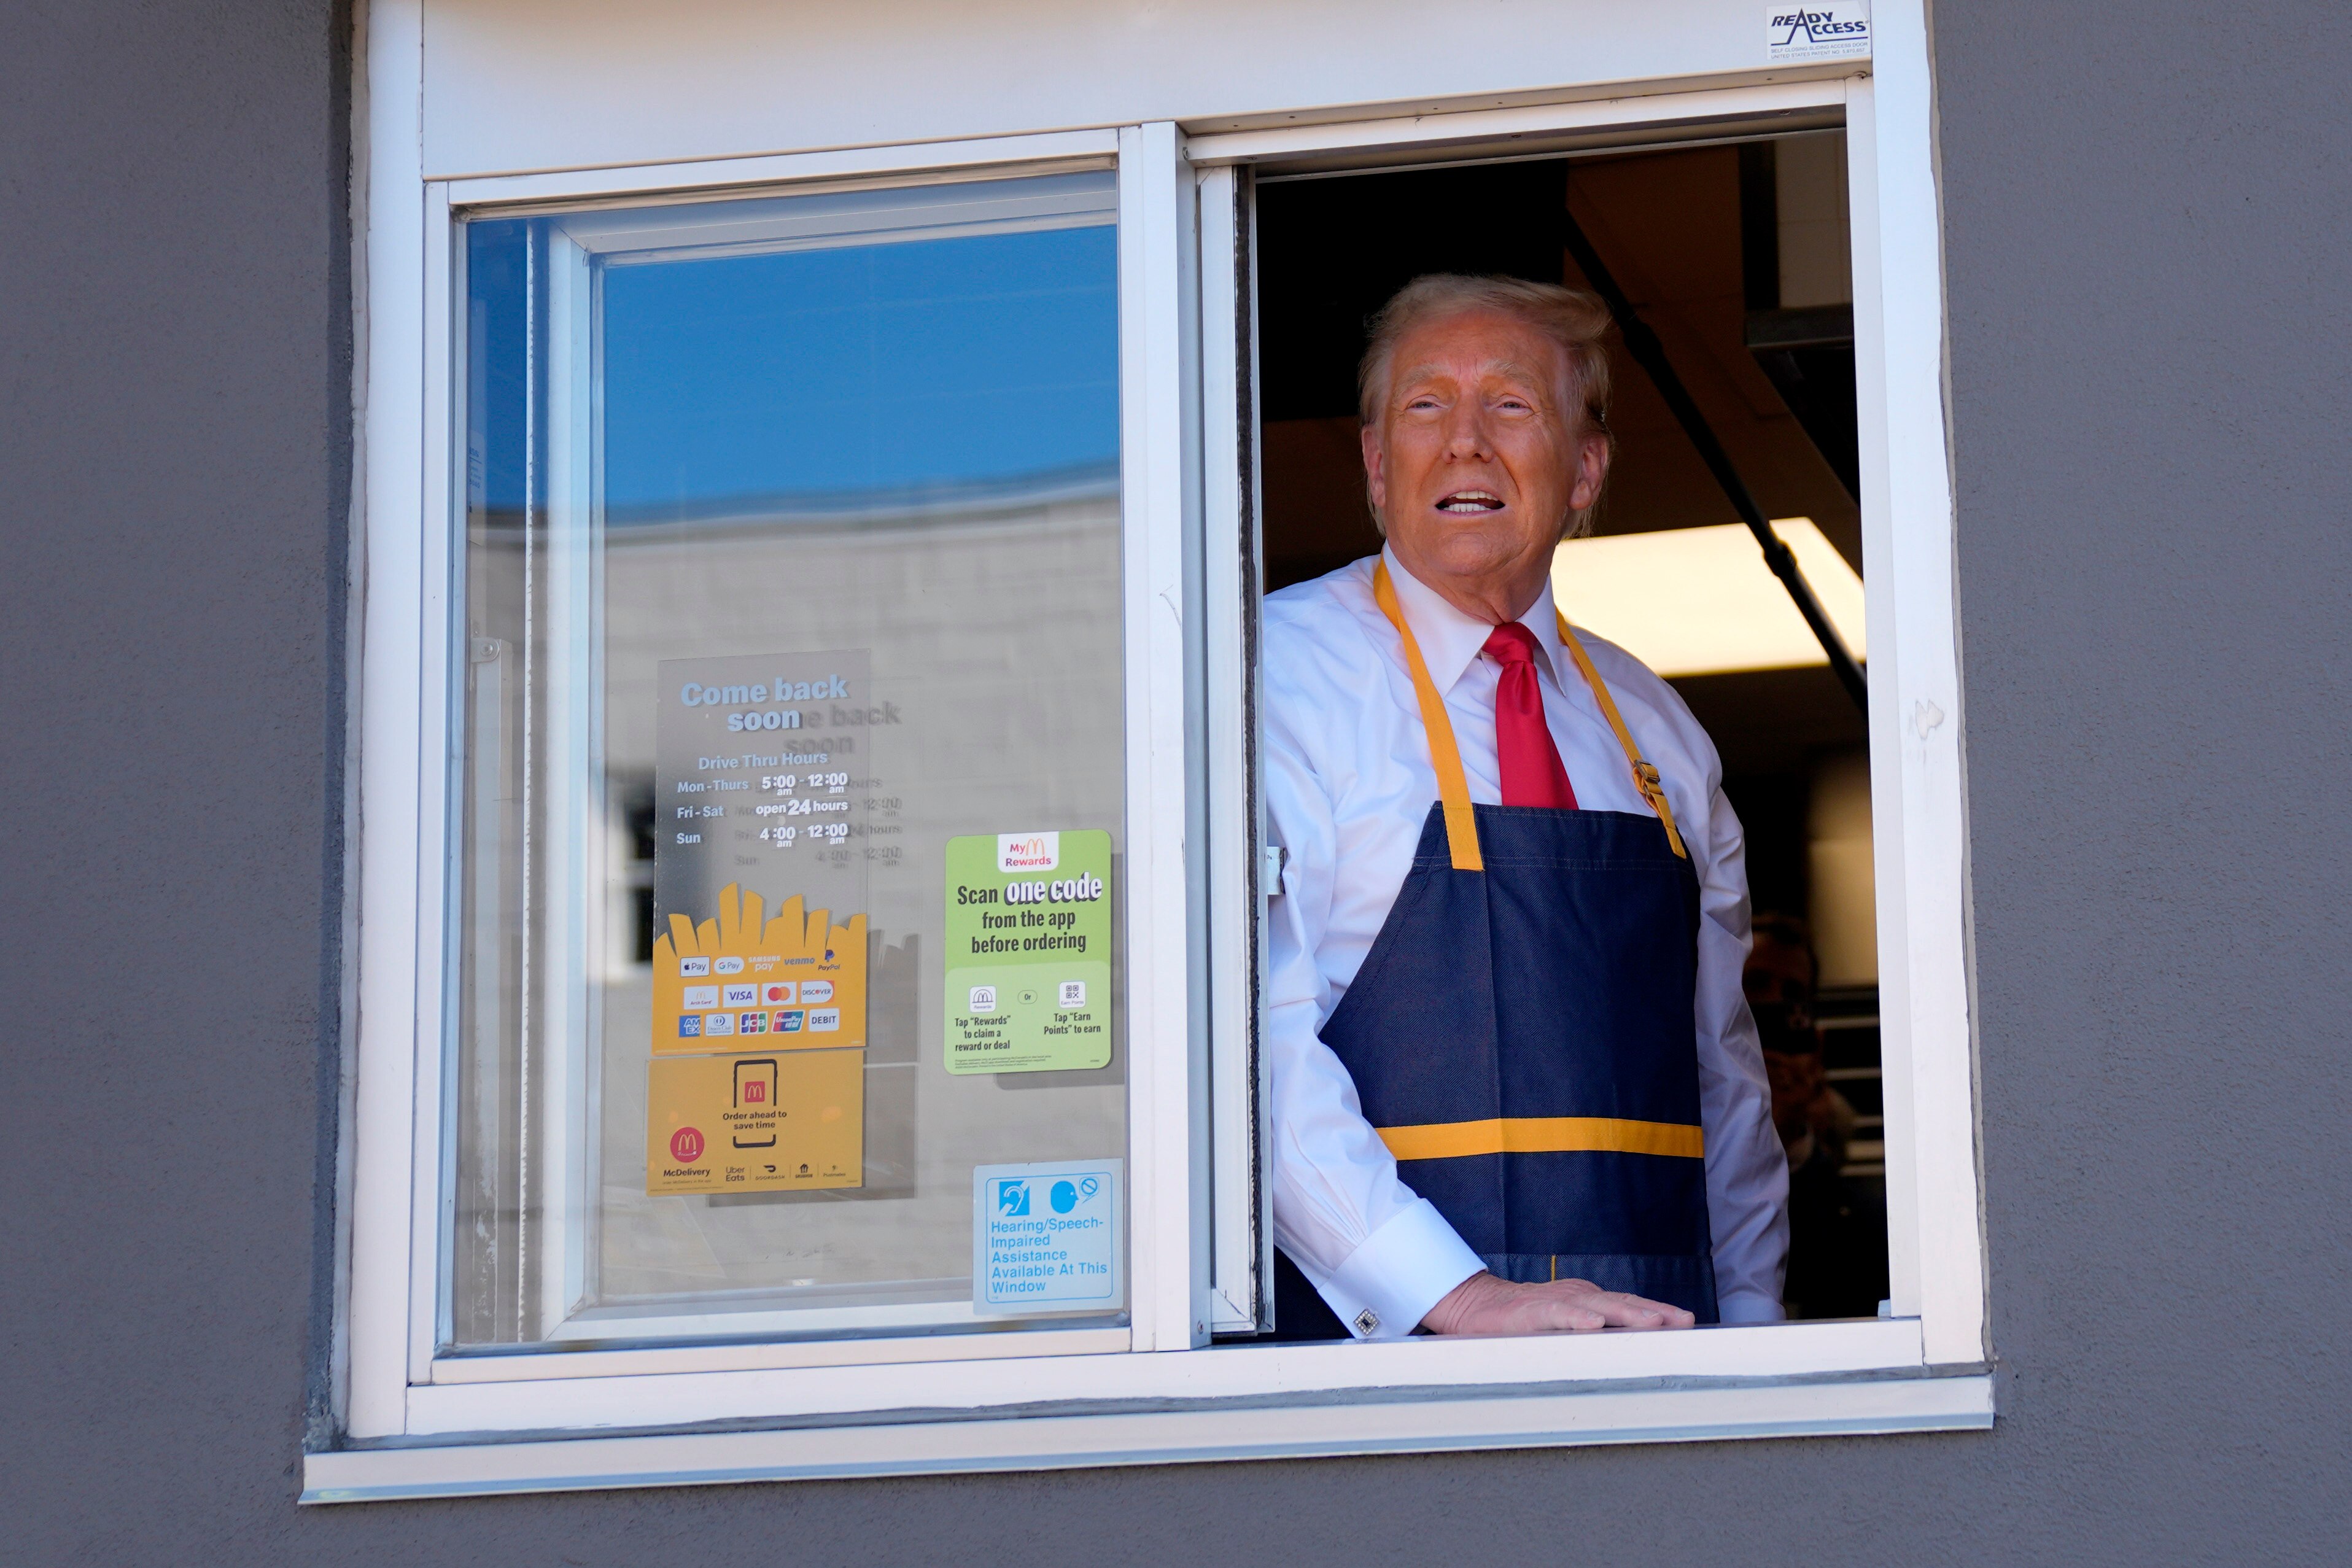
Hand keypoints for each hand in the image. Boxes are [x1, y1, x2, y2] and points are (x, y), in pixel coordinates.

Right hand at [1419, 1270, 1694, 1334]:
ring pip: (1596, 1305)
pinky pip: (1557, 1314)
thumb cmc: (1522, 1322)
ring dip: (1627, 1314)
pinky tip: (1594, 1325)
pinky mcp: (1530, 1311)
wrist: (1474, 1306)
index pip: (1630, 1305)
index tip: (1689, 1322)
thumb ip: (1590, 1337)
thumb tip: (1630, 1360)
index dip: (1659, 1312)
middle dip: (1655, 1312)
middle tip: (1684, 1321)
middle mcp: (1576, 1296)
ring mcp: (1555, 1301)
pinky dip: (1577, 1318)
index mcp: (1587, 1300)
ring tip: (1654, 1323)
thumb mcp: (1563, 1327)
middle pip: (1622, 1302)